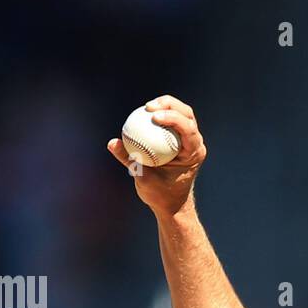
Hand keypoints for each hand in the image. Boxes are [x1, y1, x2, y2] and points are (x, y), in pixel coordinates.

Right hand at [107, 95, 206, 217]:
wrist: (171, 203)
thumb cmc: (160, 195)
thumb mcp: (143, 179)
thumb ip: (128, 159)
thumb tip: (112, 143)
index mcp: (194, 153)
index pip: (188, 129)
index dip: (173, 117)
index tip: (154, 116)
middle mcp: (195, 143)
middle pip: (186, 114)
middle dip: (169, 104)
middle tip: (149, 107)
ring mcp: (189, 140)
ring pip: (181, 113)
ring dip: (165, 105)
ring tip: (147, 107)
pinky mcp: (180, 138)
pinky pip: (170, 121)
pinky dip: (159, 115)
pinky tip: (143, 114)